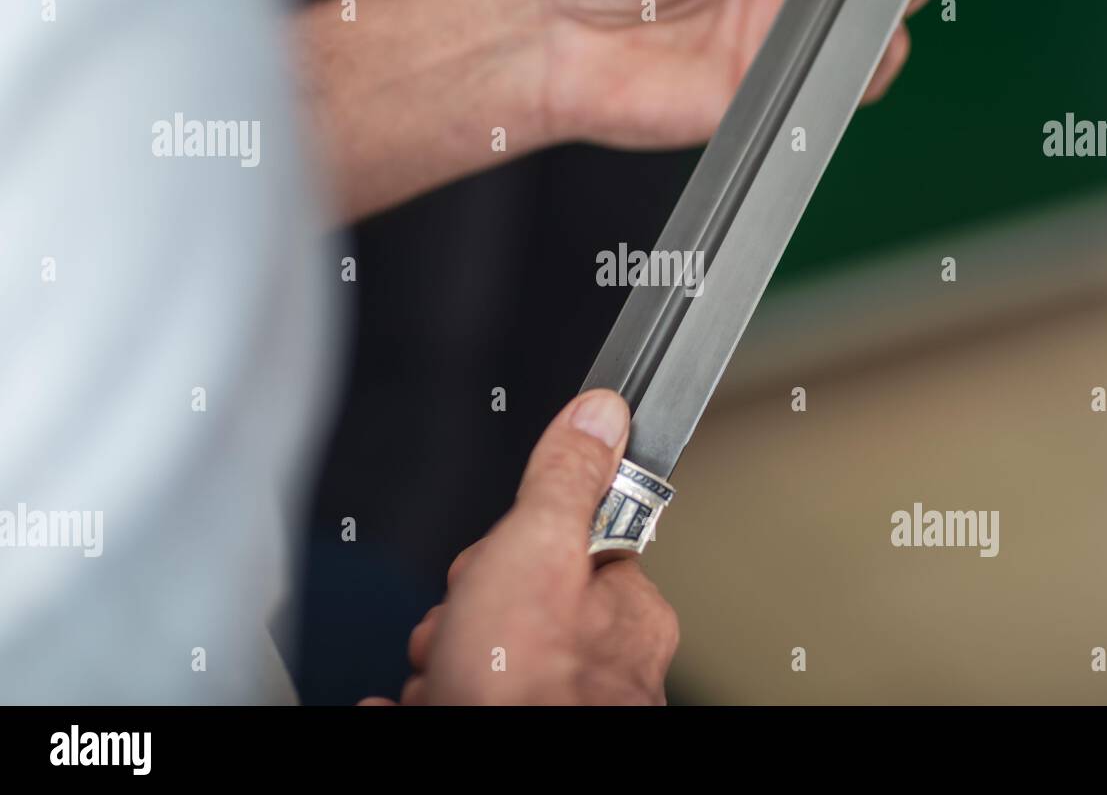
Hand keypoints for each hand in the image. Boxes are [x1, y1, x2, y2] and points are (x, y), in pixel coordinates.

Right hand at [359, 390, 677, 704]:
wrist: (496, 762)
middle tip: (462, 635)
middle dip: (466, 614)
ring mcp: (558, 708)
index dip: (509, 550)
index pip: (561, 544)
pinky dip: (426, 701)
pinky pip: (459, 702)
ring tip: (443, 685)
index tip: (492, 570)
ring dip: (441, 664)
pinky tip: (416, 704)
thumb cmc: (523, 690)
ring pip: (479, 659)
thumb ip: (567, 478)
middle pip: (512, 602)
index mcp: (626, 611)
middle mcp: (605, 667)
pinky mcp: (509, 726)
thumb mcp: (537, 547)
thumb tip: (605, 412)